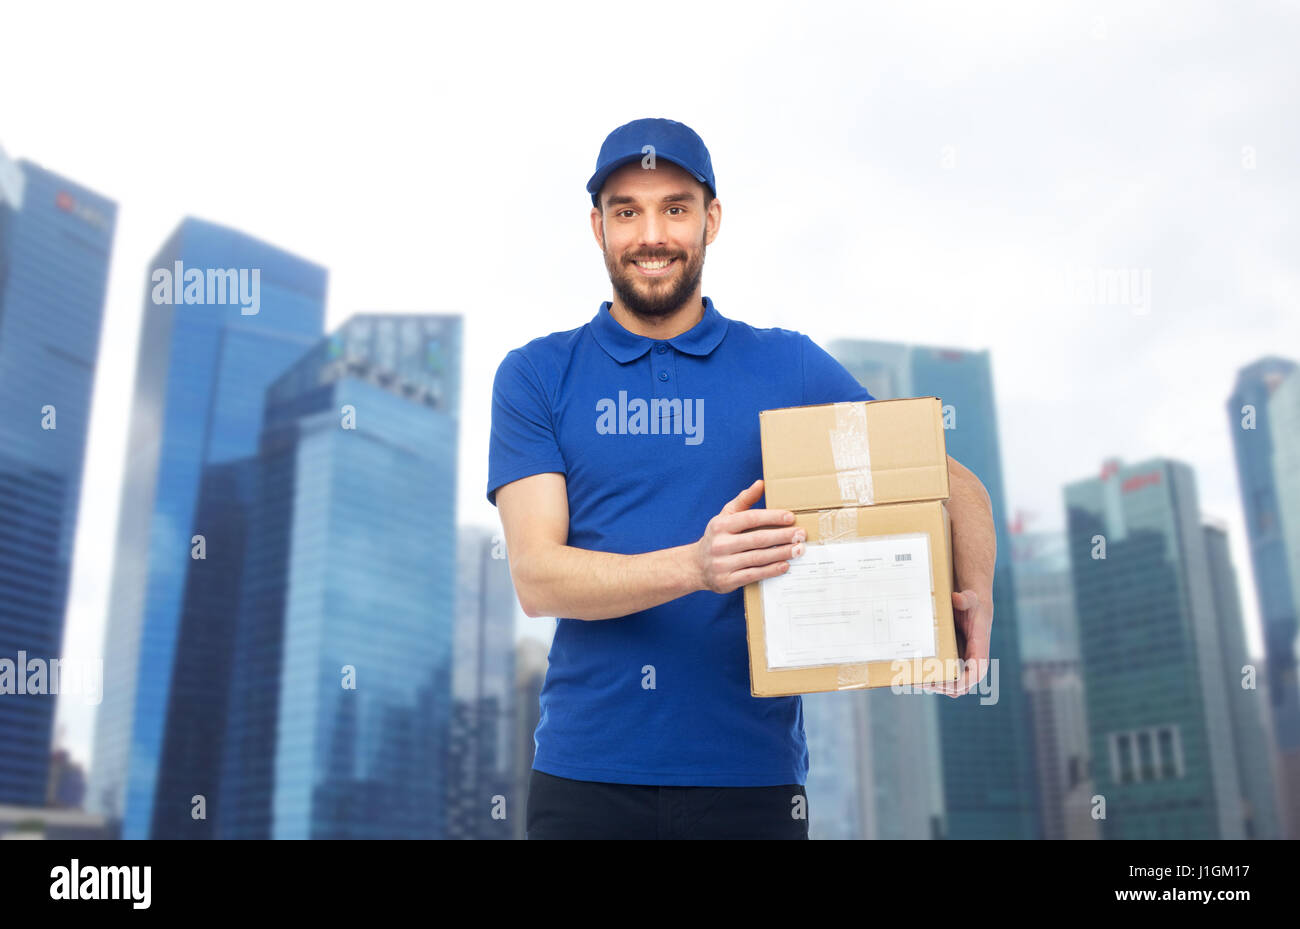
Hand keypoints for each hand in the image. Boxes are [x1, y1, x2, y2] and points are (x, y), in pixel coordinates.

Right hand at [695, 479, 805, 594]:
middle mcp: (720, 544)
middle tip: (801, 534)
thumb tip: (761, 484)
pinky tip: (785, 565)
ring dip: (781, 553)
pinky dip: (771, 570)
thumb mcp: (725, 516)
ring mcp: (723, 564)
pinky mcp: (727, 581)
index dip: (772, 517)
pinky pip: (754, 574)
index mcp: (721, 525)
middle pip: (757, 539)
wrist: (696, 566)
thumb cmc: (717, 537)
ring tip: (798, 549)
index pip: (750, 518)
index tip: (791, 517)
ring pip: (758, 557)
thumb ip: (743, 500)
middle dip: (782, 536)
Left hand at [923, 589, 992, 697]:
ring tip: (913, 680)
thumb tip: (956, 598)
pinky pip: (945, 682)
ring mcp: (964, 667)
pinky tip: (914, 676)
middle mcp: (974, 663)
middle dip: (940, 686)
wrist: (970, 608)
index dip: (962, 681)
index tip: (944, 682)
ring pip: (951, 688)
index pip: (976, 672)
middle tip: (919, 680)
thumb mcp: (970, 598)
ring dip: (933, 687)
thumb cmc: (972, 605)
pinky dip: (931, 683)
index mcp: (980, 649)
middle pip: (960, 686)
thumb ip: (965, 598)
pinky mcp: (954, 666)